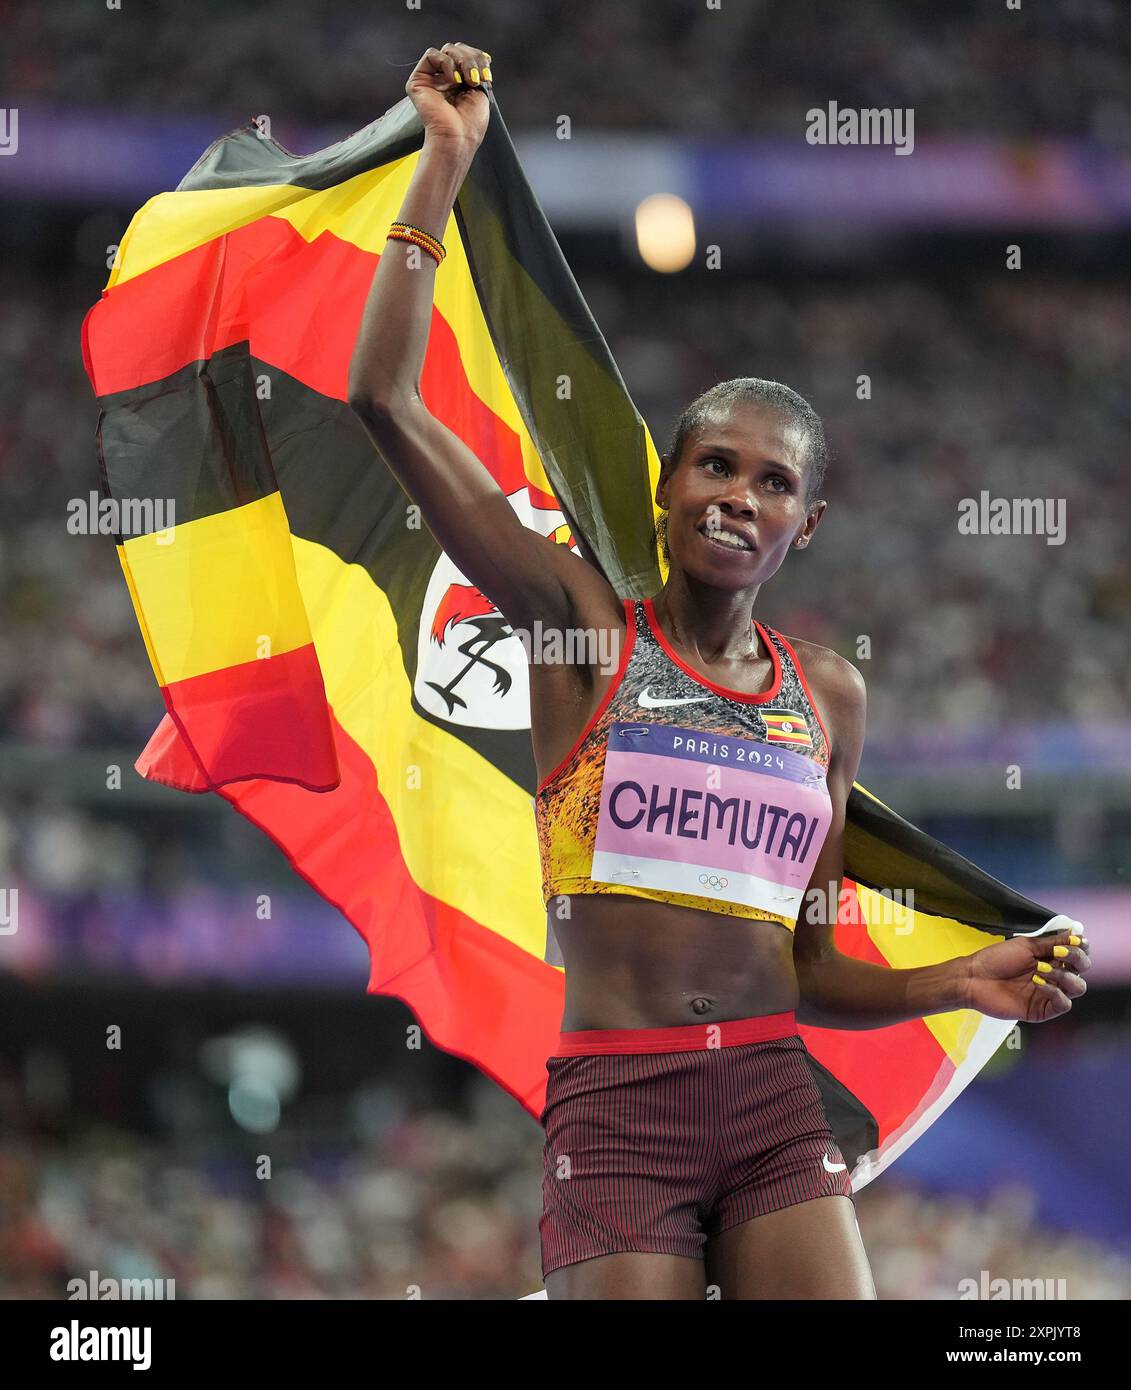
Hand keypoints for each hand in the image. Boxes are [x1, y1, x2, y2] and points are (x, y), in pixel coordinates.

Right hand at [406, 42, 492, 149]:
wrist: (457, 137)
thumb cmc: (470, 123)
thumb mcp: (482, 90)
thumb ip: (478, 69)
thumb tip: (484, 56)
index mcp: (459, 82)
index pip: (467, 54)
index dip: (479, 57)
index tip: (487, 74)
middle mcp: (444, 78)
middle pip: (458, 48)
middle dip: (472, 59)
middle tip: (477, 79)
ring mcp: (431, 79)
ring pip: (447, 49)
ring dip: (463, 61)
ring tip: (469, 80)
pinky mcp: (418, 80)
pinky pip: (432, 55)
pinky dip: (446, 63)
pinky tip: (453, 81)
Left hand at [960, 924, 1090, 1021]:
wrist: (974, 978)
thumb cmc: (996, 959)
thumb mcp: (1026, 946)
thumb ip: (1052, 942)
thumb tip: (1076, 933)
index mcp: (1050, 957)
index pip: (1078, 953)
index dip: (1080, 947)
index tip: (1075, 941)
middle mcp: (1054, 974)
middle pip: (1083, 969)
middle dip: (1076, 959)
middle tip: (1059, 953)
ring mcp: (1050, 992)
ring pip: (1077, 987)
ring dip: (1064, 976)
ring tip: (1040, 969)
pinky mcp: (1043, 1010)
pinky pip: (1064, 1004)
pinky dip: (1056, 992)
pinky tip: (1039, 983)